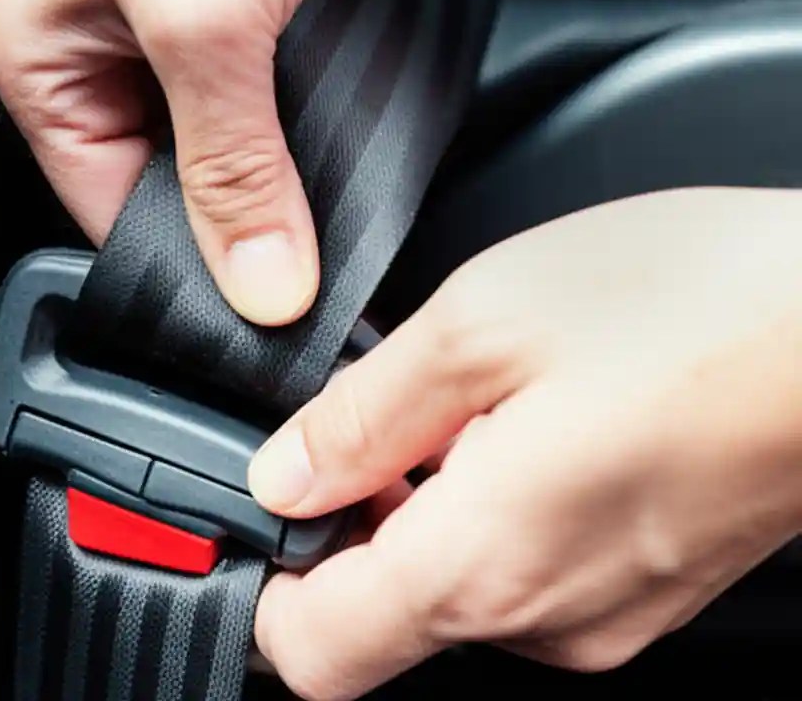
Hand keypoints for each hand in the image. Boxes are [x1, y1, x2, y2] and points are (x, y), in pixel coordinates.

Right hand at [0, 0, 318, 325]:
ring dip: (279, 176)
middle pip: (169, 184)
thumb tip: (257, 284)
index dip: (178, 266)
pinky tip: (347, 150)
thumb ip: (230, 157)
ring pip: (226, 147)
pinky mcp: (241, 8)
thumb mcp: (203, 22)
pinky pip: (270, 99)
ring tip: (332, 214)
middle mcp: (97, 49)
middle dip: (237, 221)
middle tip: (305, 274)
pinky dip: (309, 127)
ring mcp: (170, 29)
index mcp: (39, 58)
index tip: (250, 318)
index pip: (105, 208)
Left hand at [247, 187, 801, 699]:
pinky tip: (530, 429)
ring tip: (472, 408)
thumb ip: (359, 417)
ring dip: (426, 516)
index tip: (254, 518)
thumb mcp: (481, 323)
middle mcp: (542, 621)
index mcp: (479, 565)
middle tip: (371, 428)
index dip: (258, 588)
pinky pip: (526, 577)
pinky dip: (494, 517)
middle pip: (377, 622)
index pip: (311, 652)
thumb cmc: (705, 307)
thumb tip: (284, 473)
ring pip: (453, 595)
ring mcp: (603, 615)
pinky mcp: (646, 591)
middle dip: (346, 533)